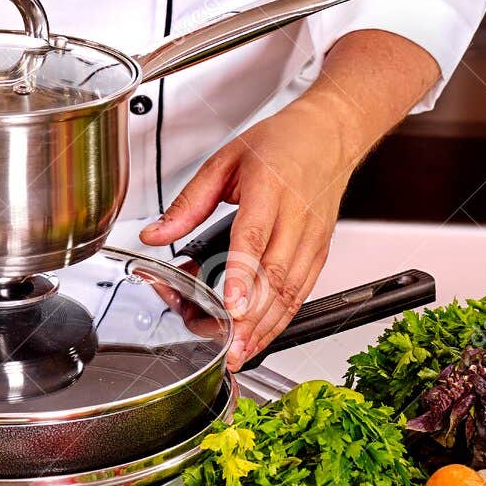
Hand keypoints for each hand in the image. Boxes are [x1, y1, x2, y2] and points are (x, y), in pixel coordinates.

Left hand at [139, 89, 358, 371]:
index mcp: (268, 188)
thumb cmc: (279, 143)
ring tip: (242, 351)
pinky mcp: (320, 252)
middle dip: (252, 316)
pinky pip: (303, 292)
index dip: (241, 274)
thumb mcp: (224, 160)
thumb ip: (189, 202)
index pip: (253, 236)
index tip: (230, 304)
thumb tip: (156, 234)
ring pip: (292, 290)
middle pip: (275, 274)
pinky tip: (262, 335)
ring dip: (267, 325)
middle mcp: (294, 216)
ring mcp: (311, 238)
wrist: (329, 134)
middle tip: (229, 345)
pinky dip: (283, 318)